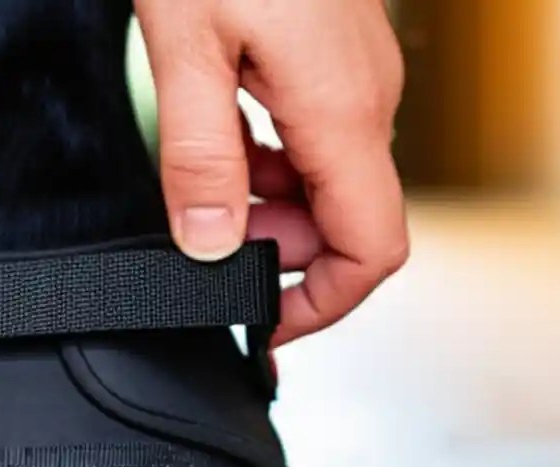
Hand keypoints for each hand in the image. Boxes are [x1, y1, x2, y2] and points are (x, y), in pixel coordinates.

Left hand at [134, 0, 407, 345]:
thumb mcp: (186, 51)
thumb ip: (199, 158)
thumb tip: (211, 248)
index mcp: (342, 114)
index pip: (374, 250)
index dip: (323, 305)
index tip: (262, 322)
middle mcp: (366, 101)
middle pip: (349, 223)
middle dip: (281, 256)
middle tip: (207, 249)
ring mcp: (358, 79)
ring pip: (330, 184)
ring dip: (272, 212)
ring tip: (203, 198)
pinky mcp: (335, 61)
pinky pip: (318, 140)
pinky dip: (273, 168)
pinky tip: (224, 151)